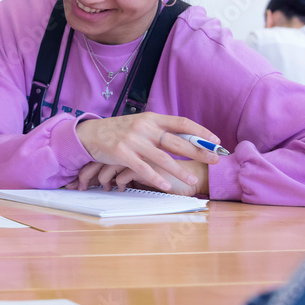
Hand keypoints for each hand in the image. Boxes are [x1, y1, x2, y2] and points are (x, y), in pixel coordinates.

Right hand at [74, 112, 220, 192]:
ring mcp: (132, 140)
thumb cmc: (118, 131)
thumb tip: (186, 139)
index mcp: (151, 118)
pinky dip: (156, 178)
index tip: (216, 141)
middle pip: (176, 141)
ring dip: (180, 170)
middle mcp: (143, 127)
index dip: (200, 131)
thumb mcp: (139, 125)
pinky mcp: (121, 153)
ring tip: (193, 180)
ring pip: (162, 157)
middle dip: (199, 151)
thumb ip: (159, 130)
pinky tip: (166, 185)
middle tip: (215, 160)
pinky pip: (142, 168)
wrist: (89, 133)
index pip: (181, 123)